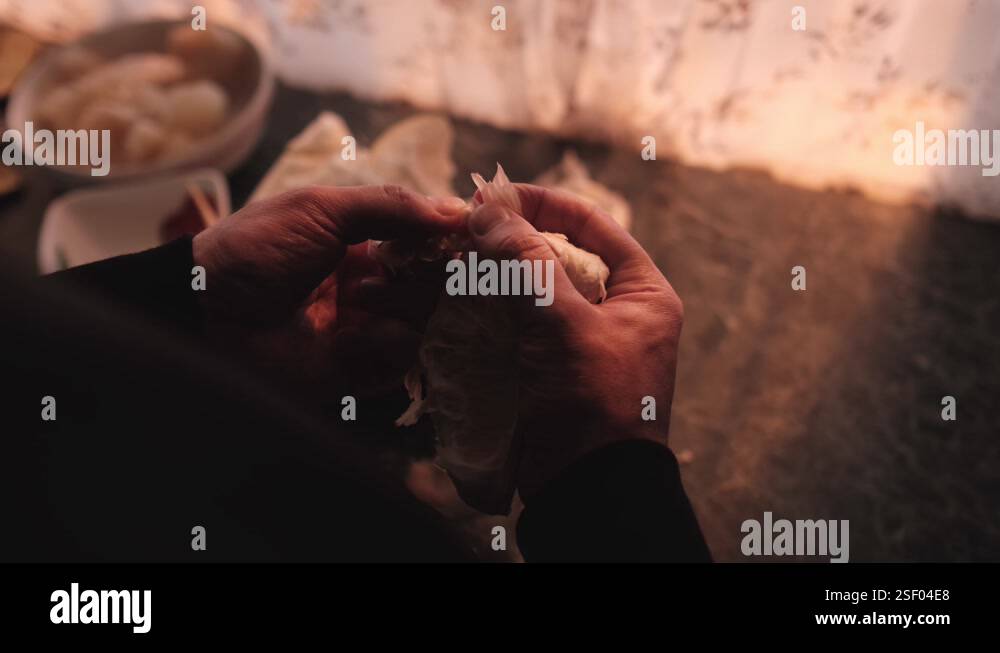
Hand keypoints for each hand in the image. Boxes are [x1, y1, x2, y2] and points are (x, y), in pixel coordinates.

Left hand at [192, 185, 466, 396]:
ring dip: (400, 305)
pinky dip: (384, 344)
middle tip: (412, 267)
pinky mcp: (360, 368)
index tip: (465, 234)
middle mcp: (371, 284)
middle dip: (430, 272)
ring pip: (426, 318)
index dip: (446, 238)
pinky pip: (403, 359)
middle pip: (434, 280)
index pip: (425, 240)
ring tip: (357, 299)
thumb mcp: (322, 209)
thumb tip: (454, 211)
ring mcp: (367, 327)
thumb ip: (390, 206)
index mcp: (362, 243)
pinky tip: (347, 337)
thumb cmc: (257, 249)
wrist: (207, 312)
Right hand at [466, 185, 683, 498]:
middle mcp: (613, 311)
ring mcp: (577, 342)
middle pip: (556, 255)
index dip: (543, 203)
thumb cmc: (593, 404)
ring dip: (491, 274)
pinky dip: (485, 311)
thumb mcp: (565, 326)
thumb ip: (528, 263)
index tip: (494, 194)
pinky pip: (514, 326)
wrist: (587, 492)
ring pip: (529, 291)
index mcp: (641, 294)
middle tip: (461, 227)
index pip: (593, 225)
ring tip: (449, 258)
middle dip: (508, 240)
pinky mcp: (547, 369)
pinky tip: (452, 299)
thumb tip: (489, 210)